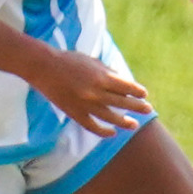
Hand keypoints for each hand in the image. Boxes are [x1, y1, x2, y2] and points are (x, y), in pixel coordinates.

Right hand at [28, 49, 151, 136]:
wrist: (44, 68)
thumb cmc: (69, 60)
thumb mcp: (92, 61)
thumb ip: (108, 72)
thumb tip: (123, 82)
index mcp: (102, 77)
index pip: (126, 87)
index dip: (137, 92)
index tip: (144, 95)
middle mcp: (96, 92)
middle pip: (122, 102)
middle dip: (137, 107)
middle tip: (148, 110)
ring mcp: (85, 105)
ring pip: (110, 117)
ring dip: (124, 122)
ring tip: (134, 125)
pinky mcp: (75, 113)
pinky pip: (92, 126)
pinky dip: (104, 131)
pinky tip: (112, 133)